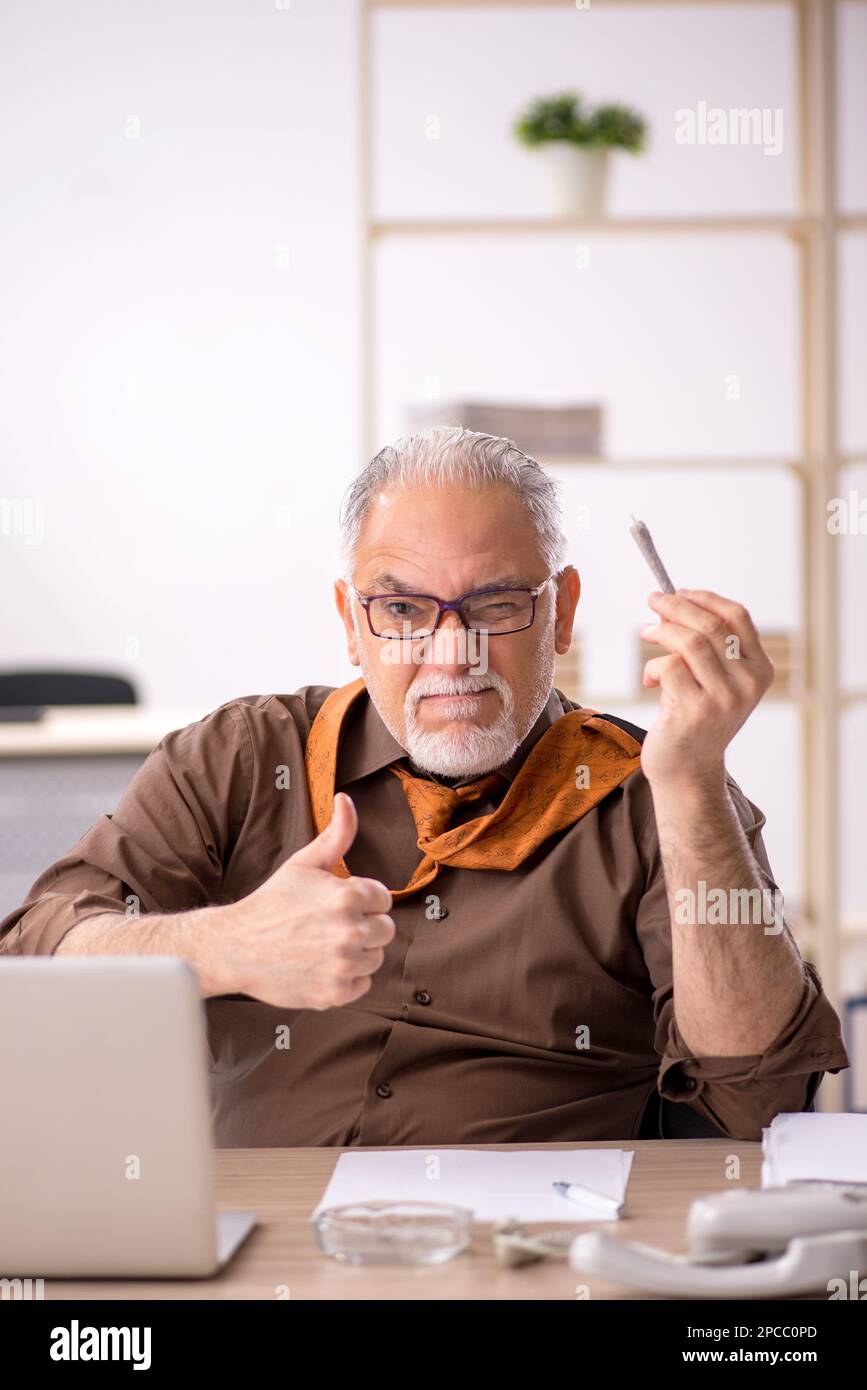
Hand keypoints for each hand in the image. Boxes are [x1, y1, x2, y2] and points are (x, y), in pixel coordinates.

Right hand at [211, 792, 394, 1008]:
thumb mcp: (304, 863)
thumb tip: (346, 800)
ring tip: (324, 945)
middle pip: (386, 930)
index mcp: (347, 896)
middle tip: (331, 925)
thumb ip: (336, 834)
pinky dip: (346, 979)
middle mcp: (350, 932)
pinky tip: (321, 965)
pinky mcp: (335, 993)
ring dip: (356, 953)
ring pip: (375, 958)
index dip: (361, 900)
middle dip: (364, 926)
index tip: (337, 904)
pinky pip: (362, 985)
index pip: (383, 899)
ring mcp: (343, 965)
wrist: (235, 946)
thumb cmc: (272, 902)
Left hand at [638, 588, 773, 788]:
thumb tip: (671, 602)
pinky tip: (649, 683)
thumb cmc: (695, 715)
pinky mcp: (695, 711)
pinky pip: (668, 666)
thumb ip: (702, 643)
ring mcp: (724, 698)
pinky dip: (651, 667)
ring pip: (689, 642)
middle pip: (711, 624)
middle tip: (653, 599)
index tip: (679, 591)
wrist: (687, 768)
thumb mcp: (710, 677)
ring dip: (660, 630)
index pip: (738, 617)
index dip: (706, 598)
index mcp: (759, 669)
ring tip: (645, 633)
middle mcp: (748, 683)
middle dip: (676, 606)